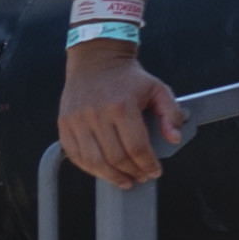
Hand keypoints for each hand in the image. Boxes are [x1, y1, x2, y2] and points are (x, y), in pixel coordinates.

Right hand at [56, 46, 187, 189]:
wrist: (97, 59)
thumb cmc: (128, 77)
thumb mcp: (158, 89)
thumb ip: (170, 114)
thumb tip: (174, 138)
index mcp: (122, 106)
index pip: (137, 147)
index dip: (148, 164)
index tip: (155, 171)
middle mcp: (96, 114)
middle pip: (116, 157)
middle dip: (132, 172)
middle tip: (141, 177)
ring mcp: (77, 120)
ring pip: (93, 161)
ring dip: (111, 176)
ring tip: (124, 180)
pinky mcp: (64, 123)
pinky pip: (74, 155)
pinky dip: (89, 168)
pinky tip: (103, 171)